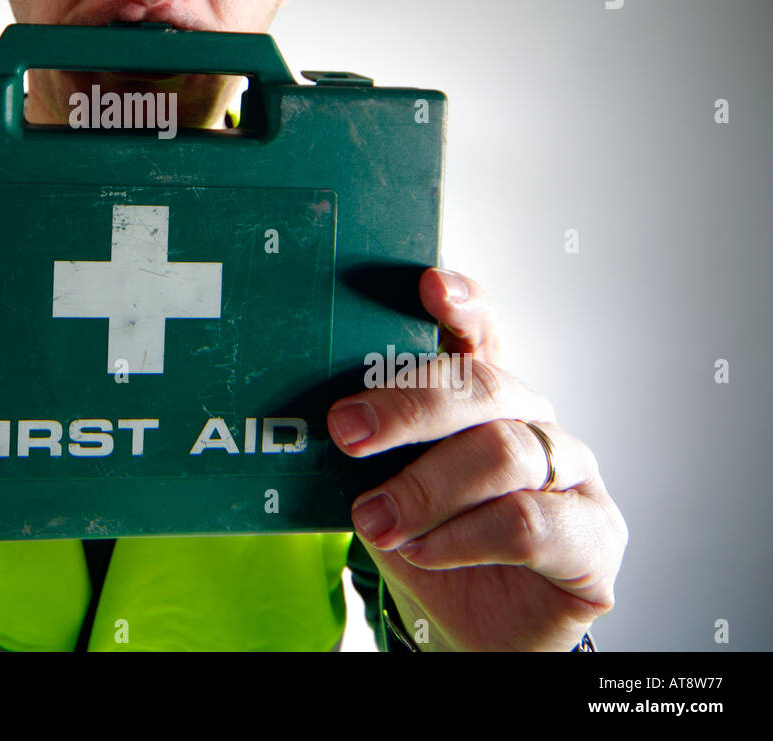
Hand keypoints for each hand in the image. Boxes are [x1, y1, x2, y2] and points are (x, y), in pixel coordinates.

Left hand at [328, 268, 627, 650]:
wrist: (471, 628)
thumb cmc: (428, 537)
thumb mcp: (384, 481)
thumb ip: (369, 440)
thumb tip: (317, 413)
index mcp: (485, 394)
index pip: (481, 330)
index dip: (462, 303)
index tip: (428, 285)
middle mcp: (533, 420)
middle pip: (482, 386)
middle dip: (407, 406)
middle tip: (347, 431)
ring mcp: (572, 474)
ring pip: (501, 453)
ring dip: (424, 488)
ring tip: (373, 519)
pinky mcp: (594, 535)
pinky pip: (525, 522)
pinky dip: (462, 537)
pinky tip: (424, 551)